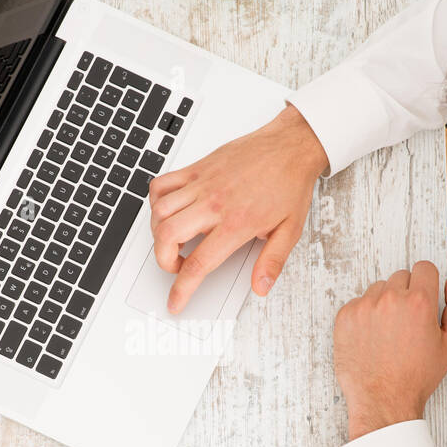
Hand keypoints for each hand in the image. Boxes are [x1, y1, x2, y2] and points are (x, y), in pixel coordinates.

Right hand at [148, 102, 328, 313]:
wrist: (291, 146)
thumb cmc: (290, 183)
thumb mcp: (290, 231)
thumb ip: (271, 262)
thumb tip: (260, 287)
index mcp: (236, 223)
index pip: (199, 263)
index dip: (182, 289)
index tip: (175, 301)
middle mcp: (214, 203)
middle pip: (167, 237)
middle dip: (164, 261)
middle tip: (178, 266)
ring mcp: (202, 183)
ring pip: (159, 211)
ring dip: (158, 233)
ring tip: (173, 240)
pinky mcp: (197, 168)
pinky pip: (161, 184)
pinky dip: (155, 201)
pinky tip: (170, 210)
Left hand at [333, 262, 446, 439]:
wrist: (383, 401)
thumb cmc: (418, 376)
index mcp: (419, 302)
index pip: (424, 267)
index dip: (427, 283)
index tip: (423, 300)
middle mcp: (390, 299)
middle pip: (401, 277)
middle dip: (406, 294)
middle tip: (407, 325)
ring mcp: (364, 307)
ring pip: (378, 289)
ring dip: (384, 304)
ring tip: (389, 334)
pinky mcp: (345, 317)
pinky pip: (358, 303)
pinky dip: (365, 316)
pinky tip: (372, 338)